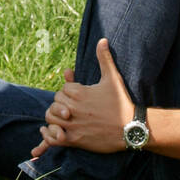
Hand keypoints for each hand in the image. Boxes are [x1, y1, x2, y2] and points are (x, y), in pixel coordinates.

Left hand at [31, 39, 132, 158]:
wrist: (131, 128)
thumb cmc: (122, 102)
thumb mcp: (113, 78)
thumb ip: (104, 59)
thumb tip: (102, 40)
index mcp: (79, 92)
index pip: (62, 89)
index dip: (68, 92)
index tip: (79, 96)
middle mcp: (73, 108)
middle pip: (55, 102)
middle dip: (61, 104)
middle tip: (72, 107)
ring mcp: (73, 125)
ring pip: (51, 118)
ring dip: (54, 117)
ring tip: (62, 117)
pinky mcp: (74, 140)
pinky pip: (52, 138)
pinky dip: (48, 135)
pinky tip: (49, 131)